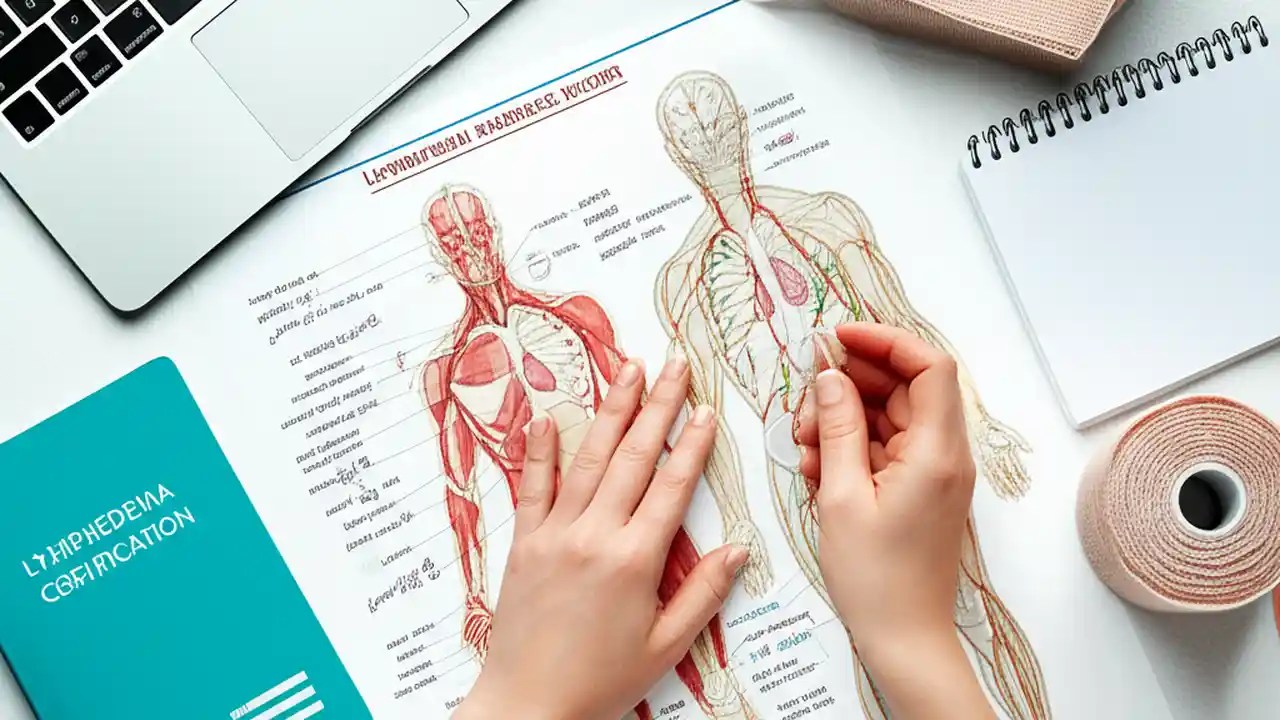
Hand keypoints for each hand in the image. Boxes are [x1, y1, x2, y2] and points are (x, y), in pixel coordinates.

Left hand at [455, 357, 748, 719]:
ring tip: (628, 370)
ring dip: (612, 411)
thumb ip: (702, 594)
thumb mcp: (666, 646)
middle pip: (634, 457)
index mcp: (636, 561)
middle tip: (675, 365)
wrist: (529, 706)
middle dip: (658, 405)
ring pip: (588, 459)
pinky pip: (532, 487)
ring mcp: (555, 534)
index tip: (705, 409)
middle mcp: (595, 535)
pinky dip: (540, 451)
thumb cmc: (600, 683)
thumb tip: (738, 549)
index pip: (672, 486)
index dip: (692, 443)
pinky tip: (547, 417)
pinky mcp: (524, 543)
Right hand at [796, 323, 993, 718]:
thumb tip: (829, 376)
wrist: (903, 639)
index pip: (928, 366)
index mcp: (937, 452)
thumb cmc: (876, 579)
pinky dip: (850, 446)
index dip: (884, 341)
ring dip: (842, 418)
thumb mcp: (840, 496)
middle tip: (804, 409)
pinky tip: (817, 467)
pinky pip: (885, 446)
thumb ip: (836, 428)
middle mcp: (945, 455)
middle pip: (903, 387)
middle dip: (849, 385)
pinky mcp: (919, 488)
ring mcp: (934, 472)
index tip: (837, 339)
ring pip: (888, 416)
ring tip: (804, 446)